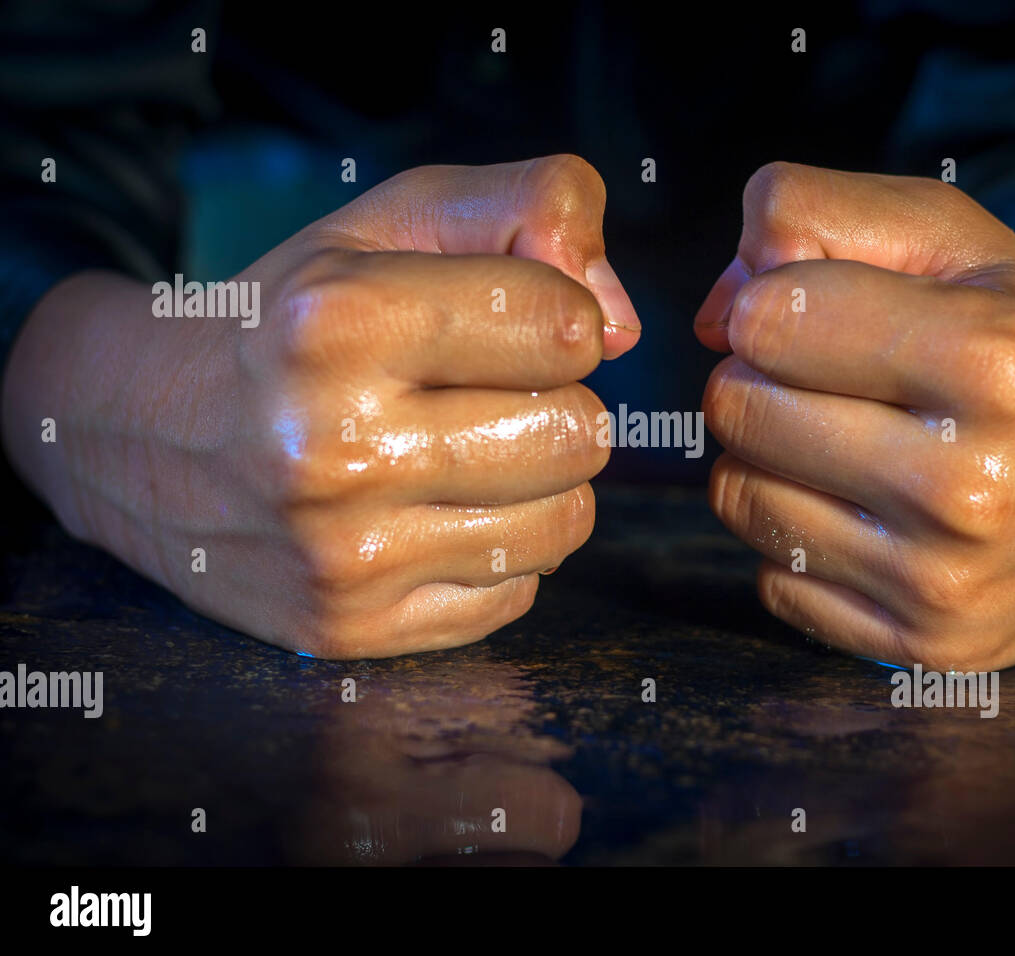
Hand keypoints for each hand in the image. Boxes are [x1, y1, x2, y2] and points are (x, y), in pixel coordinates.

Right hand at [2, 155, 638, 657]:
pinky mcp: (353, 630)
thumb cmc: (289, 315)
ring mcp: (343, 555)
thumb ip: (534, 209)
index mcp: (337, 322)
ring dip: (539, 481)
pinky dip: (498, 550)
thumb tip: (622, 326)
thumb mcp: (392, 219)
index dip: (558, 318)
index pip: (567, 328)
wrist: (138, 432)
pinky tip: (432, 514)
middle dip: (556, 402)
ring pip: (566, 522)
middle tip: (485, 393)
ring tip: (466, 452)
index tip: (508, 322)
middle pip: (582, 435)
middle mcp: (333, 448)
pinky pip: (517, 592)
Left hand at [696, 163, 1014, 670]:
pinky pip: (773, 577)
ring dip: (773, 456)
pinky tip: (870, 512)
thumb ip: (813, 213)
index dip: (780, 301)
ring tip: (852, 439)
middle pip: (737, 408)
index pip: (766, 320)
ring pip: (737, 495)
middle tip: (839, 379)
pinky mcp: (923, 648)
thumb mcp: (950, 235)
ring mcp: (944, 584)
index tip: (830, 311)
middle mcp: (971, 488)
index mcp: (995, 364)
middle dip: (767, 376)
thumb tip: (715, 316)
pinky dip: (802, 537)